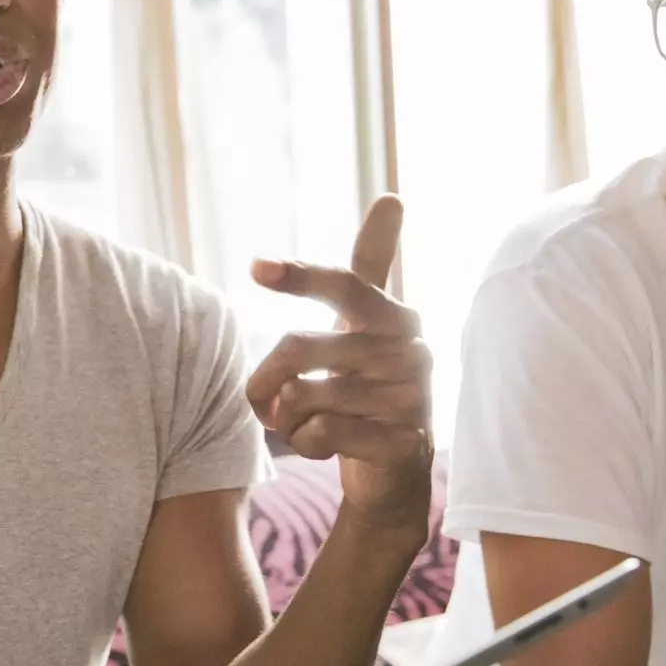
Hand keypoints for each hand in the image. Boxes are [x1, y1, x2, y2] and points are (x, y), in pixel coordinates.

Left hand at [245, 195, 431, 532]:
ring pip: (304, 395)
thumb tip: (394, 197)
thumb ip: (371, 265)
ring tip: (293, 422)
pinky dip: (305, 442)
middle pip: (299, 346)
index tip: (255, 267)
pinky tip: (319, 443)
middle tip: (257, 398)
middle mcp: (411, 351)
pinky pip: (322, 433)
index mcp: (397, 316)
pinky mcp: (398, 441)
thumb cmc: (368, 384)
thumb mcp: (365, 327)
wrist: (395, 468)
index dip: (301, 275)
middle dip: (262, 377)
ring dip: (283, 416)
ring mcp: (409, 398)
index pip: (345, 283)